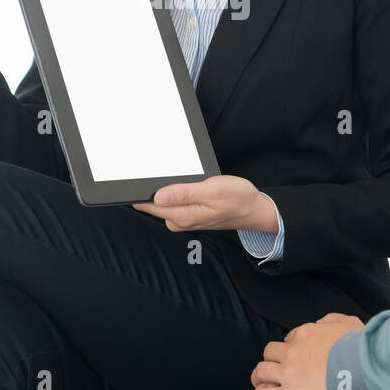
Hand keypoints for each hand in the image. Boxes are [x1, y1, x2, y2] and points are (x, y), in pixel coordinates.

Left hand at [131, 175, 275, 232]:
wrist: (254, 209)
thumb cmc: (237, 199)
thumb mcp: (212, 191)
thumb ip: (184, 194)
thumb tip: (158, 196)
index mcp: (183, 216)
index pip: (148, 205)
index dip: (140, 191)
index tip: (135, 176)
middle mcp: (179, 221)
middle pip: (152, 203)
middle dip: (152, 187)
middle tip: (158, 168)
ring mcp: (183, 219)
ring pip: (162, 202)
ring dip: (164, 188)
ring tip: (175, 174)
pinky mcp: (187, 215)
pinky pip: (172, 202)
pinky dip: (173, 192)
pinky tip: (182, 183)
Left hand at [244, 313, 364, 389]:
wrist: (362, 367)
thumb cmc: (360, 347)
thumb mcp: (349, 322)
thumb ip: (333, 320)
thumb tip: (323, 323)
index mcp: (305, 334)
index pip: (289, 340)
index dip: (288, 349)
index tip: (291, 356)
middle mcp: (292, 351)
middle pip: (269, 353)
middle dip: (269, 361)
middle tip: (272, 370)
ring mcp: (288, 372)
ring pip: (261, 372)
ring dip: (258, 378)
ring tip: (259, 385)